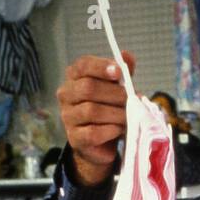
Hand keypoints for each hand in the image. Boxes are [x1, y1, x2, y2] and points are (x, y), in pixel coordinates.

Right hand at [56, 51, 136, 185]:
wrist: (102, 144)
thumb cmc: (109, 111)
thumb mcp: (118, 90)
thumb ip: (122, 74)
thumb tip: (127, 55)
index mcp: (75, 77)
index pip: (83, 65)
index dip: (101, 67)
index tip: (119, 72)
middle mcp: (66, 94)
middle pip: (88, 88)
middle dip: (115, 94)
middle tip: (132, 100)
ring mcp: (68, 116)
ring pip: (92, 111)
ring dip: (116, 113)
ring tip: (129, 117)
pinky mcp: (75, 138)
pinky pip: (93, 132)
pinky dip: (110, 131)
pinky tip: (119, 130)